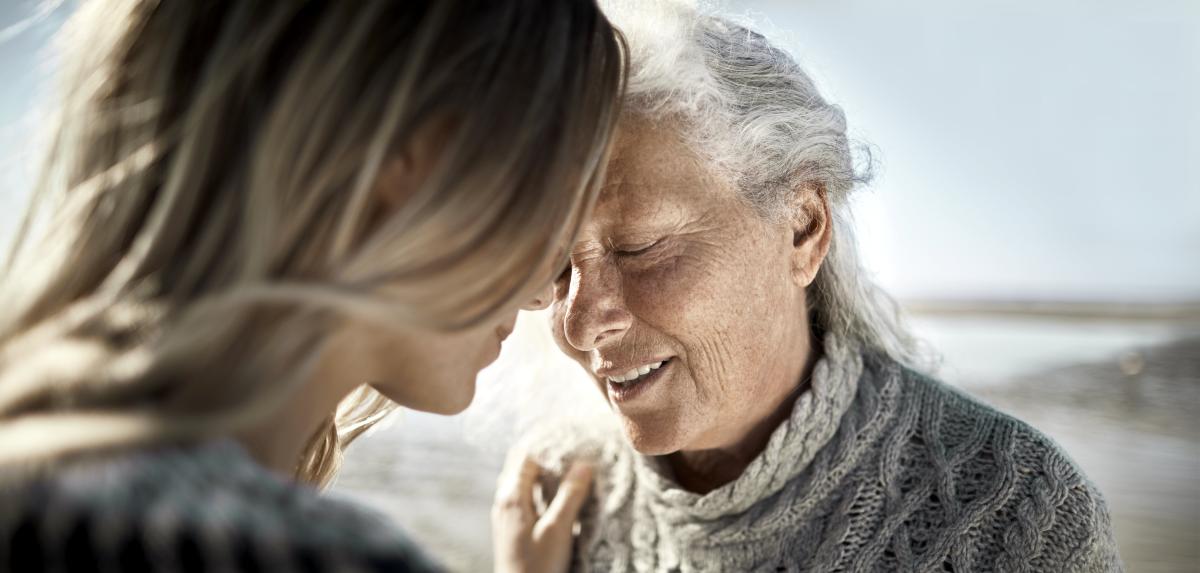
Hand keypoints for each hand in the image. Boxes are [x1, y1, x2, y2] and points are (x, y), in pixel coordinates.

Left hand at [492, 452, 593, 572]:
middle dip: (544, 452)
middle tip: (569, 442)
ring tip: (566, 461)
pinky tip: (556, 490)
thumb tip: (583, 463)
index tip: (568, 433)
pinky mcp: (513, 526)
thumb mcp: (557, 529)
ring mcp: (506, 514)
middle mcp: (504, 501)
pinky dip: (539, 485)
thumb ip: (569, 495)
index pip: (526, 455)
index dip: (546, 442)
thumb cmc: (538, 566)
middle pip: (521, 464)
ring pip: (523, 479)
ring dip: (542, 468)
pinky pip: (524, 494)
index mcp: (511, 497)